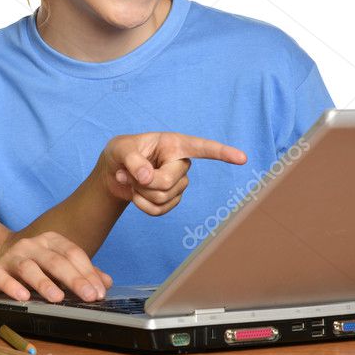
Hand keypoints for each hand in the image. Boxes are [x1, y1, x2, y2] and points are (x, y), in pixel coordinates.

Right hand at [0, 231, 112, 303]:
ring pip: (29, 267)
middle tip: (88, 297)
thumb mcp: (56, 270)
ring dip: (44, 283)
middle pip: (55, 260)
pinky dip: (12, 287)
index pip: (73, 253)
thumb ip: (80, 274)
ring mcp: (10, 256)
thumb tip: (107, 283)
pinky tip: (23, 297)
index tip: (99, 292)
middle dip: (74, 279)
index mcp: (49, 241)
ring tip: (57, 298)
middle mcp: (30, 245)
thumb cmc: (30, 271)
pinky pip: (1, 277)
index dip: (88, 272)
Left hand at [99, 132, 246, 215]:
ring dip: (140, 192)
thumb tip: (146, 177)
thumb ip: (132, 160)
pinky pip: (158, 210)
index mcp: (174, 144)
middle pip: (168, 182)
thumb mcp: (120, 150)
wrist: (113, 173)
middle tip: (128, 173)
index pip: (202, 148)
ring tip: (130, 179)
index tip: (242, 158)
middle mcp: (180, 164)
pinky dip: (141, 205)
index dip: (222, 153)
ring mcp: (178, 183)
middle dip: (144, 182)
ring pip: (163, 197)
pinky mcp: (172, 200)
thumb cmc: (119, 153)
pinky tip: (134, 194)